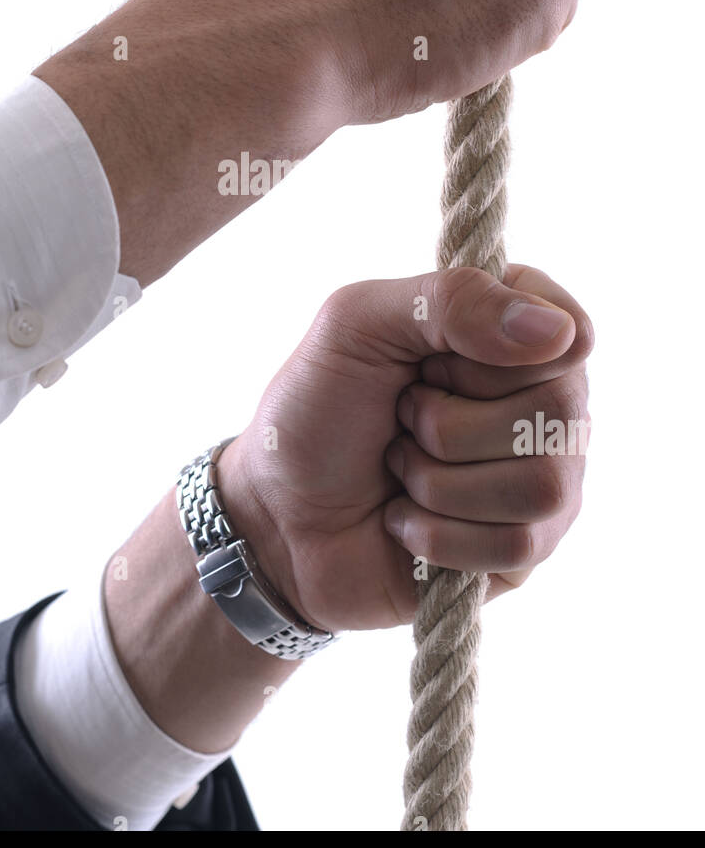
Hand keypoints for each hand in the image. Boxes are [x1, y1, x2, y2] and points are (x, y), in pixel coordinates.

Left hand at [219, 265, 592, 631]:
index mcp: (511, 331)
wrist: (276, 518)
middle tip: (399, 418)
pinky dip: (436, 535)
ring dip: (437, 482)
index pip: (570, 331)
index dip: (498, 351)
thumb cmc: (315, 409)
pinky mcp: (527, 549)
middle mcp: (545, 401)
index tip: (431, 360)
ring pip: (540, 484)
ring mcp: (546, 477)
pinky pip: (517, 544)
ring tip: (400, 470)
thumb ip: (450, 299)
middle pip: (558, 410)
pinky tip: (405, 520)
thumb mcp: (356, 323)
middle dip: (446, 423)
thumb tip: (559, 332)